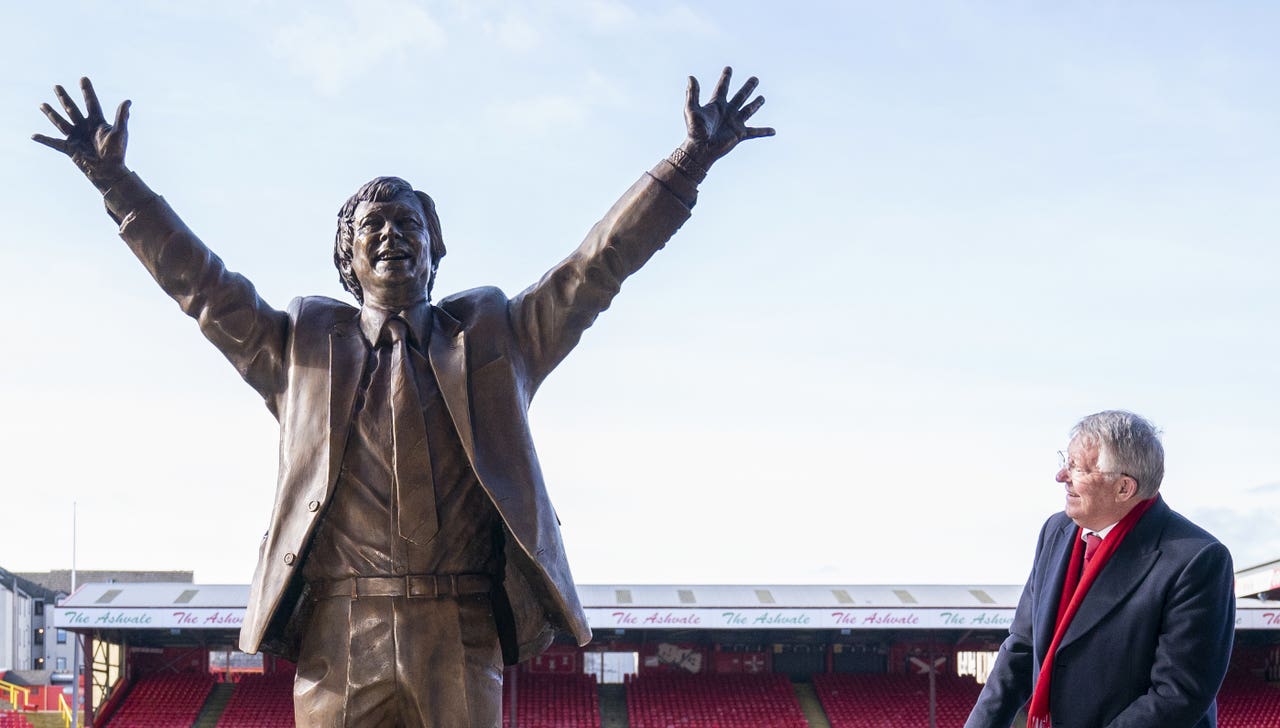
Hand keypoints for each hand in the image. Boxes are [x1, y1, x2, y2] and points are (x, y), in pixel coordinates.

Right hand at [33, 77, 131, 191]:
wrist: (110, 171)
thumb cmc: (117, 153)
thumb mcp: (119, 133)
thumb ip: (121, 116)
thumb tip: (128, 101)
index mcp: (97, 122)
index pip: (91, 103)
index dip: (87, 91)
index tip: (83, 78)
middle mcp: (85, 127)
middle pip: (72, 109)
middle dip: (64, 98)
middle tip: (56, 86)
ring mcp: (76, 137)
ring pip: (61, 122)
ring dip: (51, 113)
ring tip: (42, 104)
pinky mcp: (70, 148)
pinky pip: (54, 143)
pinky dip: (44, 140)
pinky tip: (33, 136)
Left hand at [683, 66, 774, 166]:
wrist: (700, 149)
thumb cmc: (694, 131)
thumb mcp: (691, 109)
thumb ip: (692, 93)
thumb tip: (691, 77)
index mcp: (716, 105)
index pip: (722, 88)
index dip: (725, 78)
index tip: (729, 68)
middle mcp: (728, 111)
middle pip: (740, 96)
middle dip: (748, 87)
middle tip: (755, 79)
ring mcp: (735, 122)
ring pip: (748, 110)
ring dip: (756, 104)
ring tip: (762, 98)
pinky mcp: (740, 134)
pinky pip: (755, 132)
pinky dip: (764, 131)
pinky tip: (773, 131)